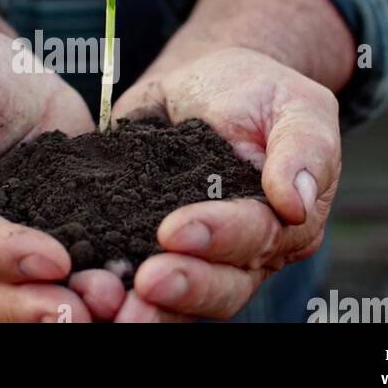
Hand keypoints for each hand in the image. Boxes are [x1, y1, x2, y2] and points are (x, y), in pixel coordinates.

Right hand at [0, 28, 125, 320]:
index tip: (52, 261)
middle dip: (32, 308)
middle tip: (86, 312)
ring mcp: (1, 249)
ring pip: (23, 300)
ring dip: (67, 310)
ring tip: (118, 305)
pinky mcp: (49, 241)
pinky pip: (67, 278)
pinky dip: (97, 286)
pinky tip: (138, 289)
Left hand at [109, 47, 341, 321]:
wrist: (205, 80)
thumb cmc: (259, 93)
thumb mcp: (295, 106)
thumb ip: (304, 149)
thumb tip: (295, 202)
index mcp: (284, 224)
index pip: (255, 239)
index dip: (219, 237)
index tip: (176, 230)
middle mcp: (240, 254)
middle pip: (220, 286)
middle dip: (184, 286)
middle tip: (146, 282)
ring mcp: (193, 256)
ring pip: (178, 298)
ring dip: (149, 306)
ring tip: (113, 301)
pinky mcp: (144, 244)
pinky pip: (131, 273)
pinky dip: (110, 285)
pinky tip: (83, 286)